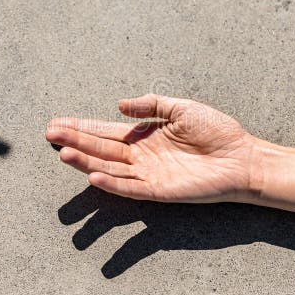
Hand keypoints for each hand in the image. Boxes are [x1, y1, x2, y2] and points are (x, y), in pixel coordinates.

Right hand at [46, 94, 260, 201]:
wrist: (243, 157)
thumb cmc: (217, 132)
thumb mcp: (182, 108)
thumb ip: (151, 104)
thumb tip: (119, 104)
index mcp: (144, 136)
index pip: (105, 131)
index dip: (81, 126)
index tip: (56, 122)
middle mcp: (140, 156)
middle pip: (101, 148)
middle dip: (75, 140)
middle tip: (50, 133)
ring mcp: (148, 174)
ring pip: (110, 168)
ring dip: (86, 161)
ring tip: (64, 152)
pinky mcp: (160, 191)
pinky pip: (131, 187)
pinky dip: (112, 183)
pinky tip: (94, 175)